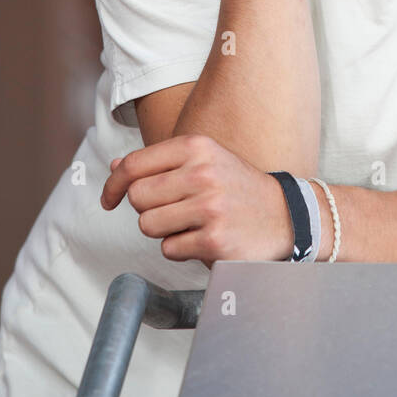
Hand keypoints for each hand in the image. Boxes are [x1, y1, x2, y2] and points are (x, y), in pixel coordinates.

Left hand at [100, 134, 292, 266]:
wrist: (286, 216)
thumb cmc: (238, 189)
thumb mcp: (205, 162)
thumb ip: (160, 163)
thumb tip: (116, 167)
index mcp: (198, 147)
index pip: (134, 165)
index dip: (113, 185)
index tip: (110, 199)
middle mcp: (203, 173)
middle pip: (138, 198)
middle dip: (147, 209)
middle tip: (172, 211)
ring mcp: (209, 207)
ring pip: (148, 225)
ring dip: (163, 231)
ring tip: (190, 224)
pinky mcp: (214, 239)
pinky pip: (169, 249)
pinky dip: (181, 248)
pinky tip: (204, 238)